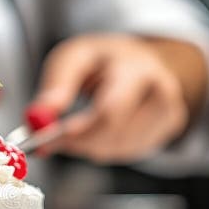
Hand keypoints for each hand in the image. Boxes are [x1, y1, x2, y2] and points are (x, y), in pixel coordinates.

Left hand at [29, 34, 204, 163]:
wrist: (142, 59)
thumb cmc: (104, 59)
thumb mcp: (74, 56)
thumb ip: (56, 84)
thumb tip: (39, 116)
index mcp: (136, 68)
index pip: (110, 110)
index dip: (79, 131)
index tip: (50, 139)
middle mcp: (160, 91)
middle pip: (116, 135)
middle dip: (78, 143)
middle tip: (50, 141)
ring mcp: (169, 113)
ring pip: (118, 149)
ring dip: (88, 146)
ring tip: (76, 125)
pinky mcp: (169, 129)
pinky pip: (127, 152)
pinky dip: (103, 148)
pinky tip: (97, 131)